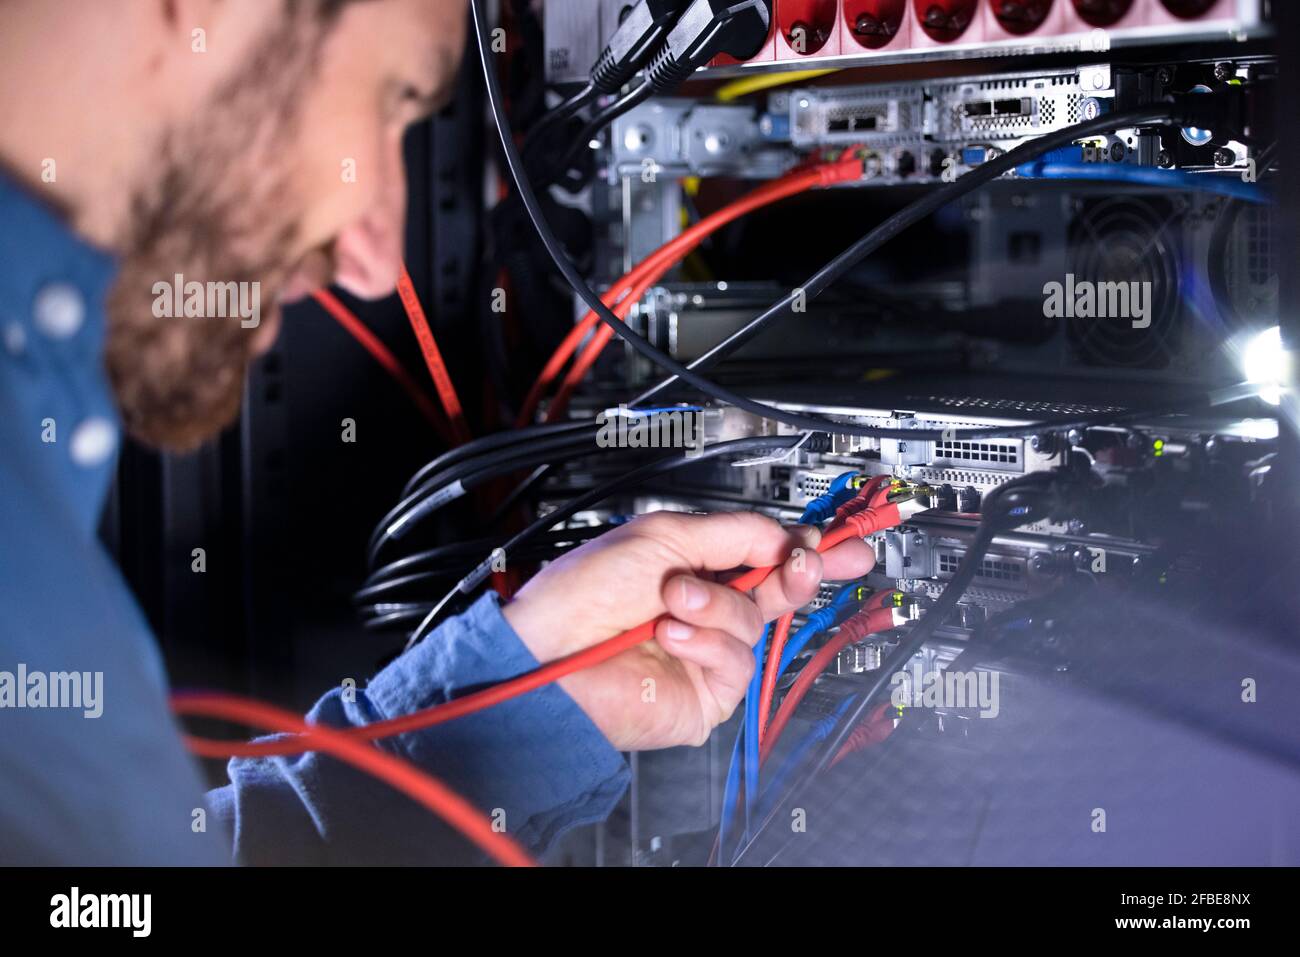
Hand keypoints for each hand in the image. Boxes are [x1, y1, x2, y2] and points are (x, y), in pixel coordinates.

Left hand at [501, 511, 874, 749]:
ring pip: (754, 624)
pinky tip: (670, 636)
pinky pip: (737, 663)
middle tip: (803, 563)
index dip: (803, 551)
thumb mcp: (663, 536)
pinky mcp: (706, 696)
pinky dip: (706, 643)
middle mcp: (703, 612)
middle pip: (777, 594)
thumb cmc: (582, 594)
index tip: (833, 543)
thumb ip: (733, 534)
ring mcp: (705, 655)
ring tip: (672, 599)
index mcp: (695, 567)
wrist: (549, 652)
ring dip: (715, 605)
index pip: (764, 557)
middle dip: (795, 574)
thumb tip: (786, 534)